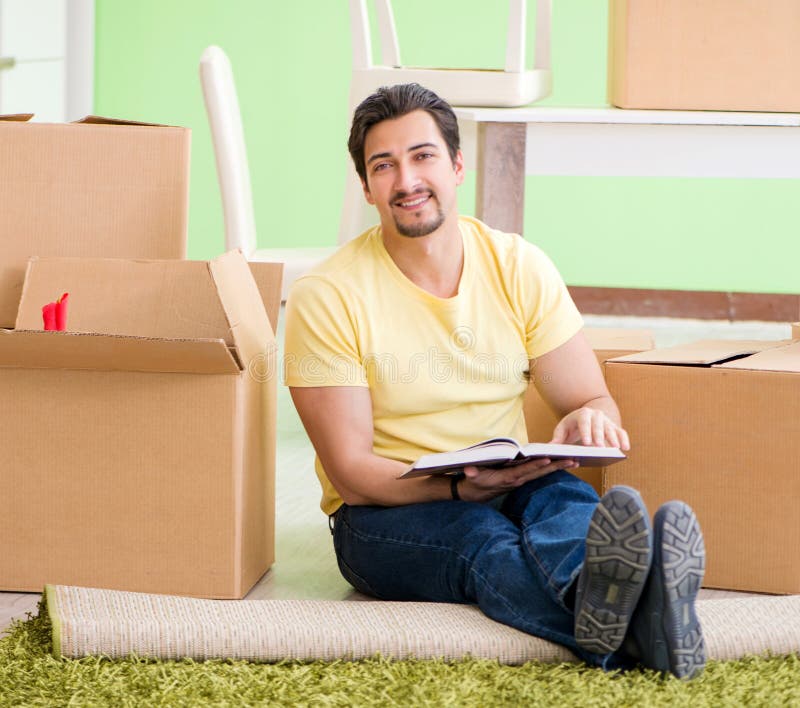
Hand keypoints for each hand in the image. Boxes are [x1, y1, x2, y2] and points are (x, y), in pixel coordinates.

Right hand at [458, 457, 577, 502]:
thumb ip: (472, 473)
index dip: (536, 465)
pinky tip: (561, 464)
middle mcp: (517, 480)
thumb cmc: (473, 483)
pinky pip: (538, 473)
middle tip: (573, 460)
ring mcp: (520, 480)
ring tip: (574, 461)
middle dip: (556, 466)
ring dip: (558, 467)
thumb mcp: (471, 478)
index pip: (525, 470)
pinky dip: (550, 469)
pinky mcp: (521, 479)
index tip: (549, 459)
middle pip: (539, 472)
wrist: (473, 495)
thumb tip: (469, 470)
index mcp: (507, 478)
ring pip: (542, 473)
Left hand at [550, 407, 629, 449]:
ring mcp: (606, 420)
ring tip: (615, 450)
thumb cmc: (572, 426)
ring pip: (611, 428)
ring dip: (614, 439)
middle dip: (599, 437)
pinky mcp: (614, 426)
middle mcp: (596, 415)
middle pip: (598, 425)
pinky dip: (624, 439)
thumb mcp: (562, 429)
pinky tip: (625, 449)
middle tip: (600, 448)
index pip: (584, 422)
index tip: (587, 443)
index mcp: (582, 414)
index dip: (586, 432)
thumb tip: (550, 447)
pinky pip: (621, 432)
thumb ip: (557, 438)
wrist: (586, 417)